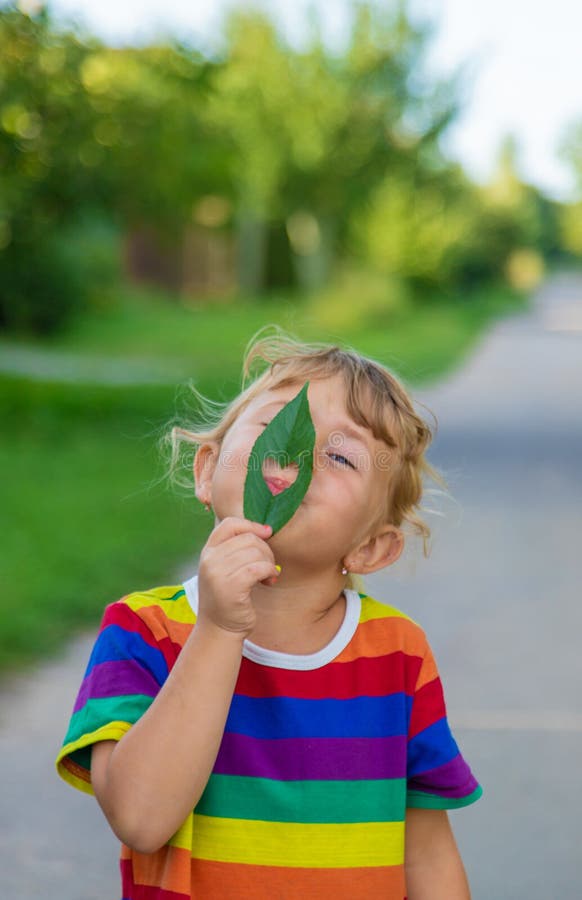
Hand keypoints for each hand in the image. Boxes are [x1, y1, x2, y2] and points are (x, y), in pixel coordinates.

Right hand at [196, 516, 277, 637]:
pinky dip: (270, 572)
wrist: (219, 629)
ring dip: (269, 563)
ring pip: (256, 552)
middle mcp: (209, 560)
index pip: (230, 524)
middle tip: (268, 566)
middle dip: (266, 550)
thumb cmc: (227, 598)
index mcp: (207, 552)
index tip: (267, 533)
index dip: (251, 525)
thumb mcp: (225, 568)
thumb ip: (236, 549)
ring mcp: (217, 573)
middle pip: (248, 538)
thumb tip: (266, 529)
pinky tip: (270, 580)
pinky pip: (258, 568)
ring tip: (267, 576)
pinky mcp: (231, 587)